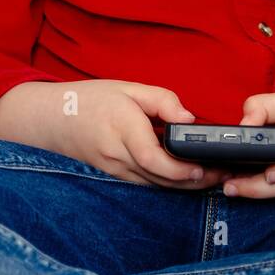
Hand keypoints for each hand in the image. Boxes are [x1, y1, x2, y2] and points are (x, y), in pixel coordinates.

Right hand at [0, 79, 230, 190]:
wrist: (52, 119)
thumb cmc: (91, 100)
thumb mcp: (128, 88)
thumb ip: (162, 100)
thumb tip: (189, 119)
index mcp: (122, 127)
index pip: (152, 158)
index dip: (179, 168)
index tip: (201, 167)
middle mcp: (117, 155)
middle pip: (160, 178)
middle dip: (193, 181)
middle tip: (221, 173)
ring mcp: (115, 170)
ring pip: (155, 186)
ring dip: (184, 185)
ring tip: (212, 176)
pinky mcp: (115, 177)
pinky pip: (146, 185)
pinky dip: (168, 183)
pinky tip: (186, 177)